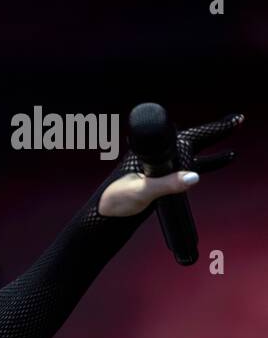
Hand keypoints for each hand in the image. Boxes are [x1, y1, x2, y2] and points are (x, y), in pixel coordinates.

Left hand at [100, 112, 243, 217]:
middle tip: (238, 120)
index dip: (211, 130)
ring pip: (188, 155)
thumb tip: (194, 176)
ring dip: (210, 151)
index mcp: (151, 154)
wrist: (100, 216)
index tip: (232, 120)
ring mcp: (155, 167)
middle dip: (214, 132)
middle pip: (191, 141)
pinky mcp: (155, 180)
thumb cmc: (114, 201)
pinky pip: (181, 170)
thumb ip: (167, 183)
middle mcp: (154, 156)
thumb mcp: (142, 192)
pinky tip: (203, 173)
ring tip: (231, 154)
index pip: (188, 137)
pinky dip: (197, 168)